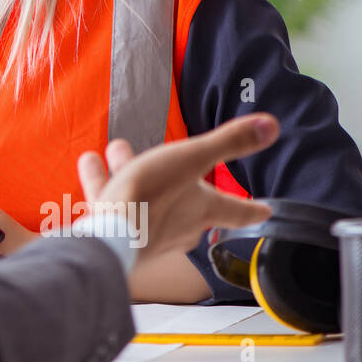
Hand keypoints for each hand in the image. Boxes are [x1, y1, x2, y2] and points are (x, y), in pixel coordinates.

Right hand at [76, 114, 276, 264]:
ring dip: (132, 171)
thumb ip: (227, 142)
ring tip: (118, 149)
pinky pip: (111, 200)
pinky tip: (90, 162)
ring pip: (144, 198)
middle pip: (186, 203)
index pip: (236, 210)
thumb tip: (271, 125)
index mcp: (202, 209)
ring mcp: (146, 231)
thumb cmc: (152, 198)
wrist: (108, 236)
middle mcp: (178, 225)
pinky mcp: (116, 232)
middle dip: (180, 181)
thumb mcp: (191, 159)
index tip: (266, 211)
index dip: (252, 208)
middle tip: (178, 168)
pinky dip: (102, 180)